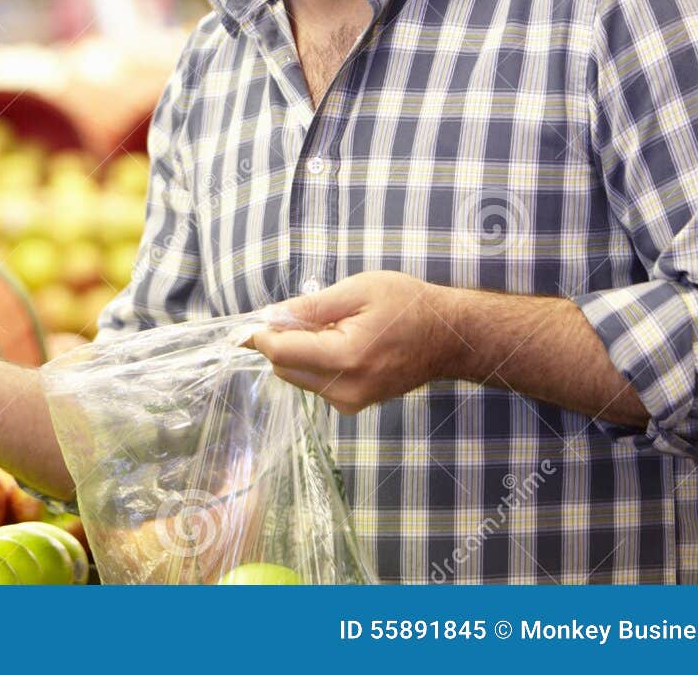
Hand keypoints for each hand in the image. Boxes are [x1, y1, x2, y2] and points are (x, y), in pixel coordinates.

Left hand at [244, 271, 460, 414]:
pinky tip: (340, 342)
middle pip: (284, 368)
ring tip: (332, 327)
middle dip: (281, 340)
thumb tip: (269, 316)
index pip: (280, 353)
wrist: (448, 337)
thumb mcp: (358, 290)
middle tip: (303, 313)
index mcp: (345, 358)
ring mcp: (350, 402)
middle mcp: (345, 389)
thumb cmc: (407, 305)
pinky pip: (315, 383)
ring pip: (297, 377)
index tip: (249, 321)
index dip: (259, 335)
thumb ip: (310, 306)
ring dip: (299, 352)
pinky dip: (314, 362)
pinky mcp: (354, 406)